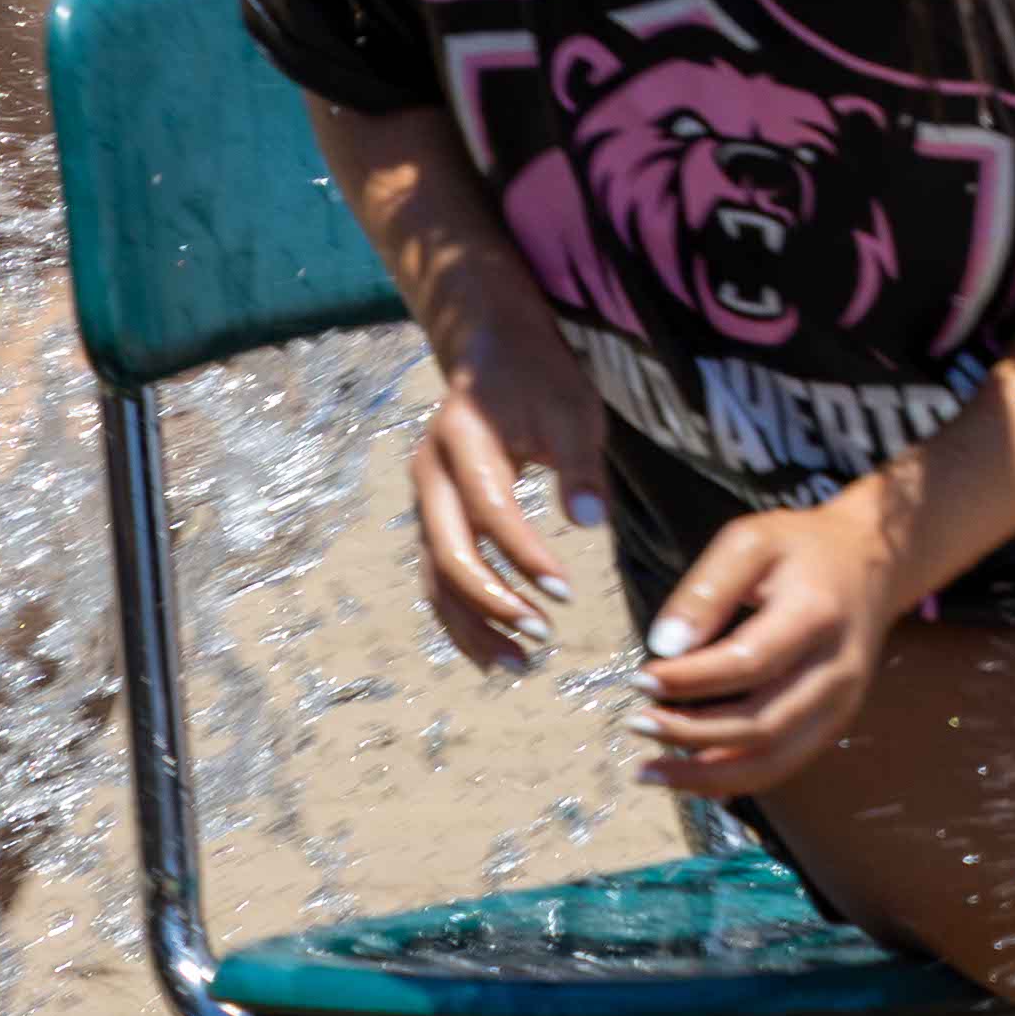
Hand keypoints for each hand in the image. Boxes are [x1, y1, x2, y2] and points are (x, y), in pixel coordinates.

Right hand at [405, 320, 613, 671]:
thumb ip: (579, 462)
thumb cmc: (540, 378)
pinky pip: (437, 575)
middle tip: (541, 640)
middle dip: (492, 604)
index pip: (491, 512)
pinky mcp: (431, 517)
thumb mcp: (572, 406)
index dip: (526, 557)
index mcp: (463, 441)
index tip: (568, 593)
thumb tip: (590, 523)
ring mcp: (424, 499)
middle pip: (448, 554)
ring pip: (435, 577)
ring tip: (519, 665)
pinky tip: (494, 648)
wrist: (490, 351)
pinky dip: (461, 615)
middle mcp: (430, 476)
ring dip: (472, 625)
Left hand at [632, 490, 912, 802]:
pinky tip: (690, 779)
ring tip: (650, 770)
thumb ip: (708, 589)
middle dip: (690, 733)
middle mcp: (837, 669)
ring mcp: (842, 703)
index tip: (640, 678)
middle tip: (637, 722)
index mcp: (817, 615)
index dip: (690, 680)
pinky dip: (733, 781)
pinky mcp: (836, 723)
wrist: (873, 562)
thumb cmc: (803, 548)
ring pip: (773, 762)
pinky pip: (783, 767)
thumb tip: (663, 646)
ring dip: (707, 775)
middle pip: (760, 725)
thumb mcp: (753, 541)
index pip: (748, 663)